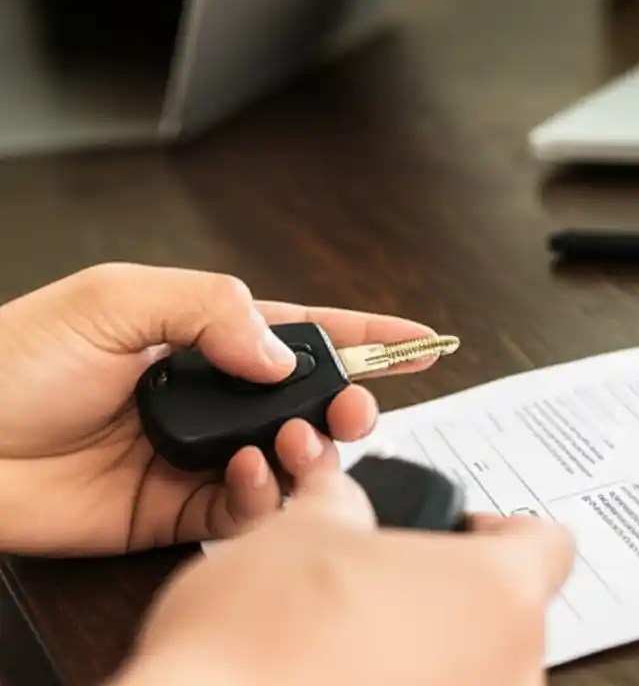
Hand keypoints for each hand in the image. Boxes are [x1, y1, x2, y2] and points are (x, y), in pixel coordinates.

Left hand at [0, 263, 439, 554]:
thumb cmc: (11, 359)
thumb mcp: (115, 299)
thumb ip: (211, 308)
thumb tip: (283, 356)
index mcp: (202, 334)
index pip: (303, 331)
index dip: (367, 334)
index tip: (423, 340)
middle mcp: (208, 396)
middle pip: (309, 402)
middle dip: (350, 404)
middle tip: (357, 409)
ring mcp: (196, 456)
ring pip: (289, 461)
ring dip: (311, 454)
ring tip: (299, 443)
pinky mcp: (174, 512)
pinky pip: (246, 512)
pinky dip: (264, 500)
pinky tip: (249, 477)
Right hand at [113, 469, 574, 685]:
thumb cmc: (254, 644)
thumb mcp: (300, 532)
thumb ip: (343, 505)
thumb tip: (341, 498)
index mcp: (499, 592)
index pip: (548, 544)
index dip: (500, 529)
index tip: (456, 533)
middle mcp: (513, 666)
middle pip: (511, 613)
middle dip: (455, 596)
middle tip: (390, 589)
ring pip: (479, 669)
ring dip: (433, 653)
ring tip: (359, 643)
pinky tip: (350, 681)